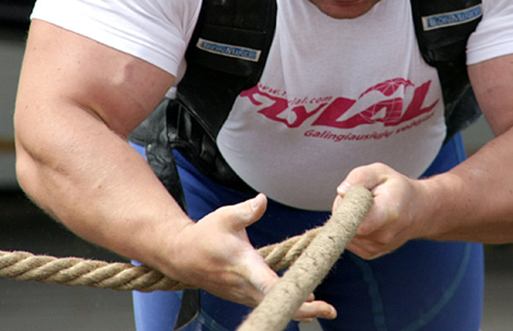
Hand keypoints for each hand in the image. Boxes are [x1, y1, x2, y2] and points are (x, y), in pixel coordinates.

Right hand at [163, 194, 335, 320]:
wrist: (182, 256)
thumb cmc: (206, 234)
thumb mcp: (225, 216)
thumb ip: (246, 211)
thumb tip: (263, 200)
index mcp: (243, 265)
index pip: (269, 284)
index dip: (291, 293)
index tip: (313, 297)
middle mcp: (244, 286)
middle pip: (277, 304)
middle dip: (305, 310)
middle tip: (330, 311)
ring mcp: (242, 295)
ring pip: (273, 308)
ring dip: (298, 310)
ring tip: (323, 309)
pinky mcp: (243, 297)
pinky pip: (267, 305)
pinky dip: (286, 305)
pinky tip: (304, 303)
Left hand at [333, 163, 429, 259]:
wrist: (418, 211)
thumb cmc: (397, 189)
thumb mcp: (380, 172)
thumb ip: (360, 177)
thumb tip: (341, 192)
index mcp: (388, 213)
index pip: (357, 220)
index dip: (345, 207)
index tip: (348, 196)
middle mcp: (383, 236)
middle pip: (346, 224)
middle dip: (344, 208)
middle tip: (359, 196)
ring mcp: (375, 248)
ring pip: (344, 232)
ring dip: (347, 219)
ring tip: (365, 208)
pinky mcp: (368, 254)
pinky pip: (347, 240)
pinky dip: (350, 228)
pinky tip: (365, 219)